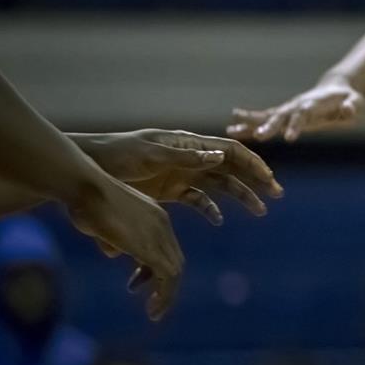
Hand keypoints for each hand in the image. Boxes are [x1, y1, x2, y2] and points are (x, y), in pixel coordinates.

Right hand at [64, 176, 184, 319]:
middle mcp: (162, 224)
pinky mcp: (151, 247)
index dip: (152, 268)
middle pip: (173, 259)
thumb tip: (114, 254)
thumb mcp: (100, 222)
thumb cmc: (83, 200)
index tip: (135, 282)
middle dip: (160, 282)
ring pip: (175, 271)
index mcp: (153, 215)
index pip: (164, 247)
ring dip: (166, 294)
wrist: (85, 187)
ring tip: (154, 312)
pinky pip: (168, 277)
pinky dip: (165, 296)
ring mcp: (159, 235)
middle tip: (148, 301)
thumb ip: (110, 238)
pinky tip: (153, 311)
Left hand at [79, 130, 281, 224]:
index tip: (270, 179)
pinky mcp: (169, 190)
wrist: (87, 166)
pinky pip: (197, 200)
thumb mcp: (150, 154)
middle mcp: (189, 157)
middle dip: (255, 180)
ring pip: (220, 185)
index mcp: (188, 144)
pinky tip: (219, 220)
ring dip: (240, 196)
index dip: (252, 163)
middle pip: (231, 168)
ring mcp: (181, 174)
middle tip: (277, 195)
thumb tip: (220, 156)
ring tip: (260, 211)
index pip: (229, 151)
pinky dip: (210, 209)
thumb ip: (185, 156)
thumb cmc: (116, 154)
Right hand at [227, 81, 363, 142]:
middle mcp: (299, 106)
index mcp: (315, 106)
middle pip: (282, 116)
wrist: (340, 90)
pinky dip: (250, 121)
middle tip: (258, 137)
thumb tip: (348, 110)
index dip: (296, 125)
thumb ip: (352, 108)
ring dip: (251, 124)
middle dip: (270, 126)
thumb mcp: (357, 104)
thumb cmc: (351, 100)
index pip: (304, 116)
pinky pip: (266, 118)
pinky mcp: (286, 113)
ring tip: (231, 130)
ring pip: (269, 117)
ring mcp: (291, 109)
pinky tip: (233, 126)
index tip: (288, 138)